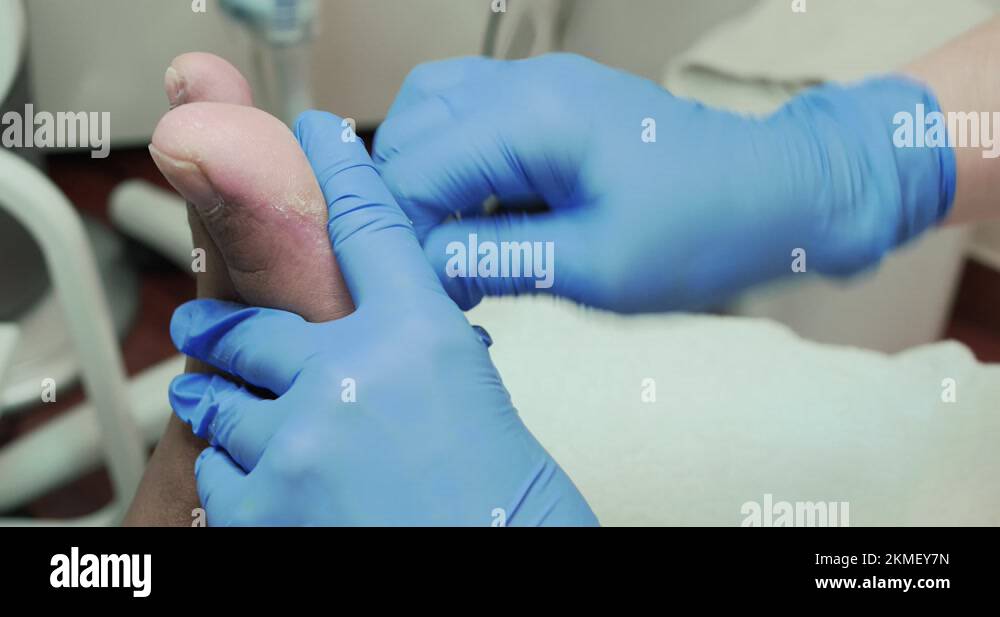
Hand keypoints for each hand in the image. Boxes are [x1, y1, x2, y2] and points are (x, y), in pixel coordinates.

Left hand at [166, 111, 596, 525]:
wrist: (502, 578)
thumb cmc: (513, 514)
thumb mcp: (482, 405)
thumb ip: (420, 364)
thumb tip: (381, 357)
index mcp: (421, 341)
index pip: (369, 228)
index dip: (338, 171)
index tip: (313, 135)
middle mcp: (350, 378)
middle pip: (255, 323)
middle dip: (219, 327)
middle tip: (198, 328)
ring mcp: (298, 443)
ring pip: (222, 403)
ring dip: (218, 404)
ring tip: (208, 404)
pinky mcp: (265, 509)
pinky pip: (219, 474)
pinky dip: (231, 473)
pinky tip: (254, 478)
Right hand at [375, 54, 954, 312]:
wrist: (782, 194)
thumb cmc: (703, 233)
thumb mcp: (594, 267)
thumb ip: (494, 260)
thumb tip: (420, 268)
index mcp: (532, 116)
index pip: (413, 168)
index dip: (396, 233)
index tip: (409, 287)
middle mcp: (527, 82)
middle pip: (410, 127)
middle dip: (403, 200)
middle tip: (424, 267)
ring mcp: (543, 83)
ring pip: (435, 112)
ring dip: (425, 176)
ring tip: (445, 241)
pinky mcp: (557, 101)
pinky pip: (476, 117)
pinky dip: (459, 164)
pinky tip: (478, 217)